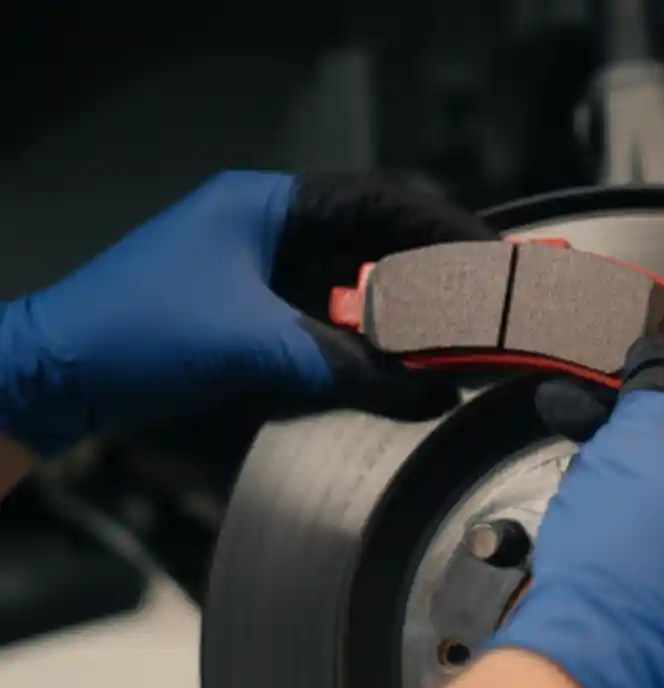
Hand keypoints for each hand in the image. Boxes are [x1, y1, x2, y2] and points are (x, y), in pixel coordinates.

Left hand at [0, 171, 492, 454]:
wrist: (54, 379)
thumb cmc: (133, 331)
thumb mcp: (250, 342)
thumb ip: (344, 366)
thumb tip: (426, 393)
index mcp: (267, 205)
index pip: (378, 201)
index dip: (442, 226)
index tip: (492, 255)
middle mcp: (273, 232)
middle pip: (376, 245)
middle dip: (434, 276)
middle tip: (489, 305)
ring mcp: (265, 277)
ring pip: (357, 290)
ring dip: (406, 318)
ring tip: (459, 341)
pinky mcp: (258, 320)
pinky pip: (333, 327)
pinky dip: (370, 348)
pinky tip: (404, 370)